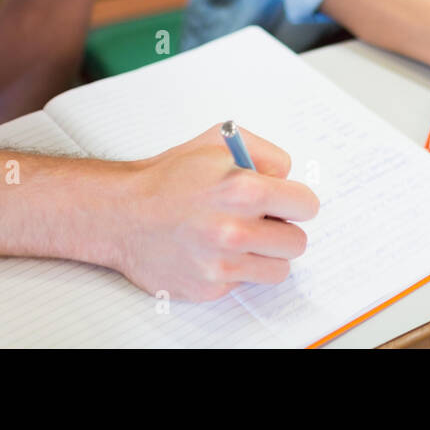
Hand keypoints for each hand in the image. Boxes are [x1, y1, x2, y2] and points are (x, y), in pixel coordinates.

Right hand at [104, 126, 319, 301]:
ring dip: (265, 255)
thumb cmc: (169, 177)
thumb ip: (264, 153)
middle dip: (283, 230)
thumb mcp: (219, 141)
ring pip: (278, 269)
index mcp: (243, 190)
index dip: (296, 202)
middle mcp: (234, 230)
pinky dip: (235, 269)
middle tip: (262, 222)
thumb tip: (287, 178)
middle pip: (297, 242)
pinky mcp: (209, 288)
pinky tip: (212, 251)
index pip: (306, 205)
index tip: (287, 204)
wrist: (123, 213)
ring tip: (242, 238)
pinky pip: (244, 283)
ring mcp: (222, 263)